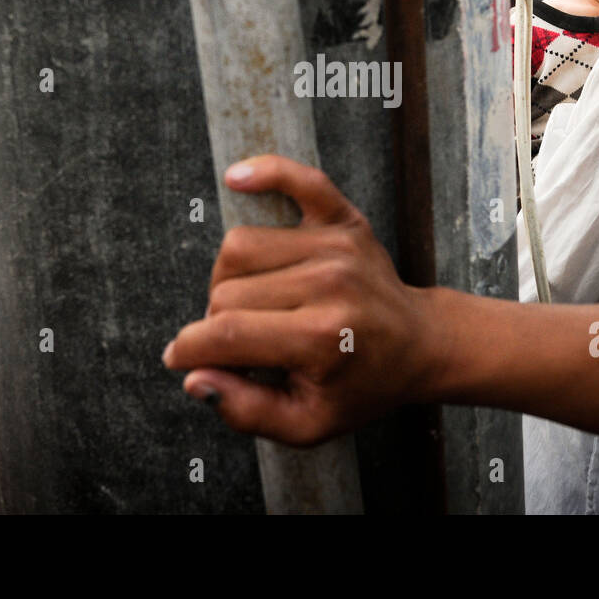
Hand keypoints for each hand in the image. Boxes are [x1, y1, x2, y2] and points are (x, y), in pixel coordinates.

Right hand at [162, 155, 435, 446]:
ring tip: (254, 304)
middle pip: (227, 292)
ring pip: (240, 246)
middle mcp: (328, 284)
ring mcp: (336, 246)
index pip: (227, 334)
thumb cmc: (361, 386)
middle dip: (218, 323)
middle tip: (244, 343)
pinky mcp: (343, 219)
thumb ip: (246, 411)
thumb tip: (194, 379)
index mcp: (320, 338)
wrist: (419, 345)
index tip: (179, 358)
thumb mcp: (308, 424)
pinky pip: (297, 180)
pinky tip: (236, 179)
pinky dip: (266, 173)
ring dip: (231, 279)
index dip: (190, 349)